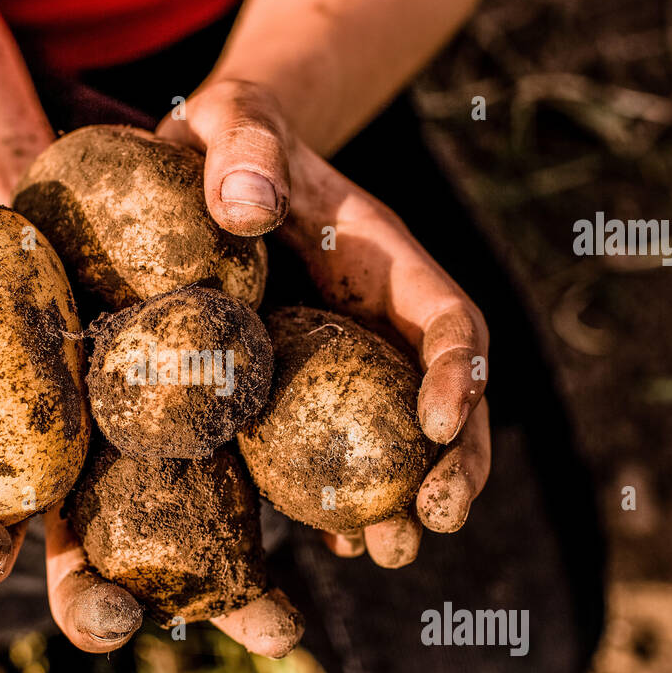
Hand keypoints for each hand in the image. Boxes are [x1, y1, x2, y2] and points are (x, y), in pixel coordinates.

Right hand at [0, 226, 301, 656]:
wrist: (69, 220)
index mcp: (6, 467)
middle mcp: (81, 486)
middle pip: (86, 565)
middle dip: (96, 604)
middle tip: (116, 622)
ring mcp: (154, 468)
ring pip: (185, 552)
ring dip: (224, 599)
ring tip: (270, 628)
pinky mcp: (221, 434)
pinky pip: (254, 486)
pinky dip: (290, 522)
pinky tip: (339, 549)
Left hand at [158, 80, 490, 567]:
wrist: (216, 162)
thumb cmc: (230, 135)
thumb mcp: (231, 120)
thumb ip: (242, 148)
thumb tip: (245, 209)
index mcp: (385, 258)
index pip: (446, 316)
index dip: (455, 369)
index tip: (436, 424)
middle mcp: (381, 318)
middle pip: (446, 396)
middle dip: (455, 461)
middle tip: (435, 521)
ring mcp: (348, 361)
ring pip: (398, 440)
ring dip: (405, 498)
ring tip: (387, 552)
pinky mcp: (304, 389)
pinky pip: (338, 450)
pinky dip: (345, 497)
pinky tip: (335, 542)